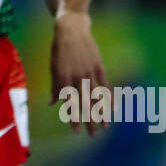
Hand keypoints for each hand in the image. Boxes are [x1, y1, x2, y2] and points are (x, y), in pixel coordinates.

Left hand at [49, 11, 107, 135]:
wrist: (71, 29)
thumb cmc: (59, 50)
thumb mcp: (53, 67)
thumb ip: (55, 86)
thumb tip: (51, 104)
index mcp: (64, 78)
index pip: (70, 104)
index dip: (73, 119)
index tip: (76, 132)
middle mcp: (77, 77)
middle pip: (85, 104)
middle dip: (90, 121)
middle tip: (93, 135)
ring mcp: (90, 72)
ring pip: (98, 97)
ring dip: (103, 113)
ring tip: (106, 126)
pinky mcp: (99, 66)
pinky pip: (106, 85)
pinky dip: (111, 97)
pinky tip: (114, 108)